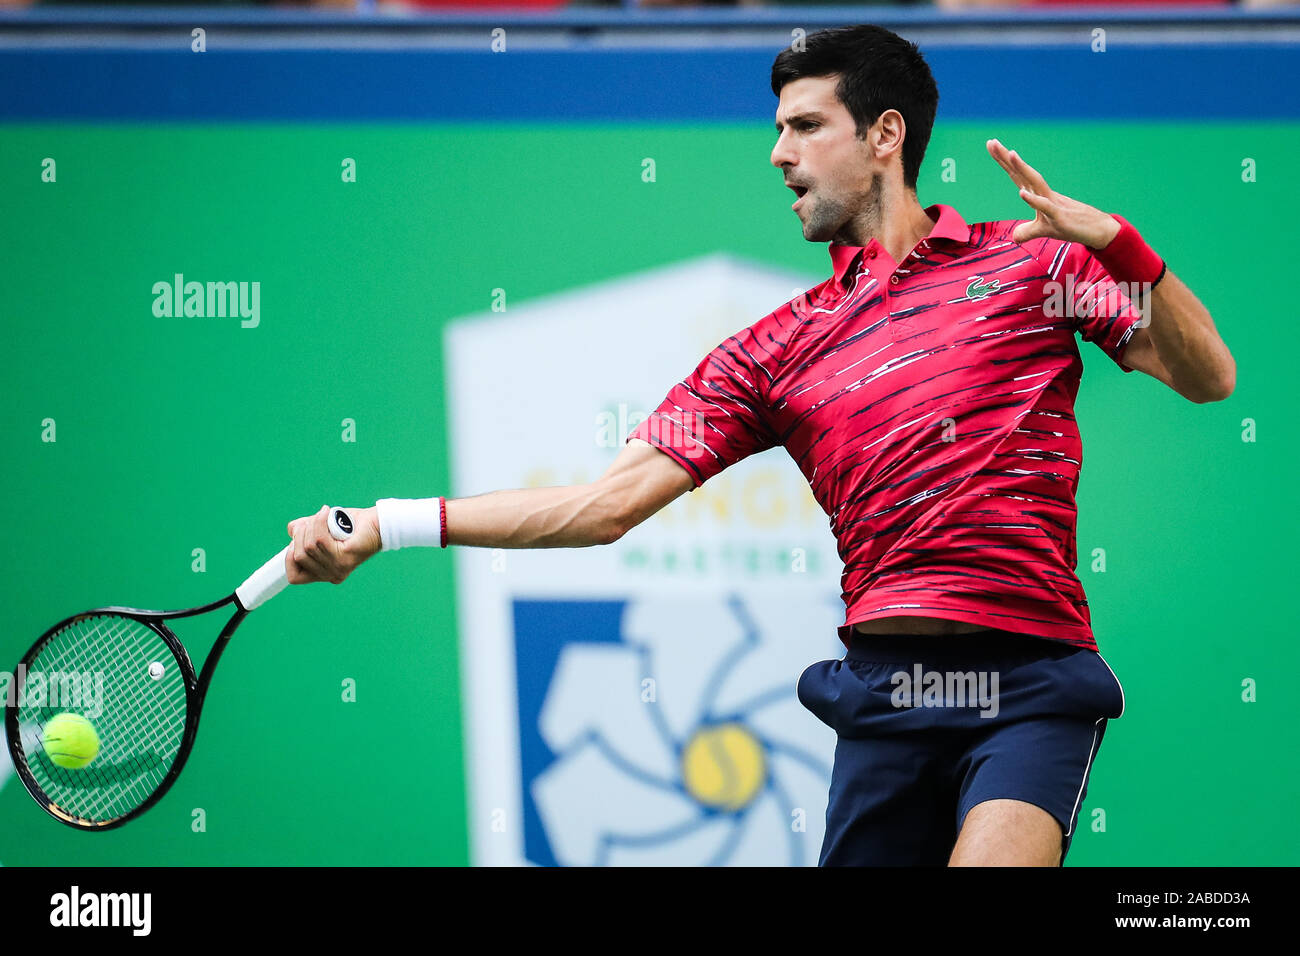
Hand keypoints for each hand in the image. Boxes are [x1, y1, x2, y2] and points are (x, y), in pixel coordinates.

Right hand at [286, 505, 381, 584]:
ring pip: (308, 546)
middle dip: (300, 534)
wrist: (377, 522)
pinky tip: (326, 512)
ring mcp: (339, 568)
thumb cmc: (351, 525)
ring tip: (322, 514)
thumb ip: (304, 530)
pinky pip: (320, 540)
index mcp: (324, 573)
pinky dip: (319, 522)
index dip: (287, 558)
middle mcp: (331, 575)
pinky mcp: (345, 558)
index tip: (293, 540)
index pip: (294, 577)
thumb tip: (292, 530)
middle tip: (312, 520)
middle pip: (299, 556)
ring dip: (311, 525)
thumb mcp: (320, 527)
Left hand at [986, 138, 1120, 249]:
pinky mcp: (1059, 217)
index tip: (992, 146)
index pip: (1017, 175)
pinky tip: (1022, 193)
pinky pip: (1045, 207)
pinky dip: (1034, 200)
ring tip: (1010, 153)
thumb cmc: (1071, 226)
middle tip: (992, 142)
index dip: (1004, 162)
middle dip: (1006, 158)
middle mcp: (1043, 194)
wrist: (1097, 230)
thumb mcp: (1044, 231)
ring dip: (1022, 168)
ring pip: (1035, 182)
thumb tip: (1015, 236)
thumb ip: (1028, 231)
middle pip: (1022, 173)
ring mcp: (1052, 203)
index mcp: (1037, 194)